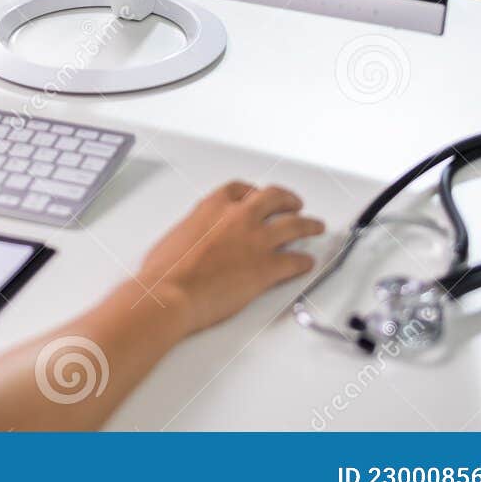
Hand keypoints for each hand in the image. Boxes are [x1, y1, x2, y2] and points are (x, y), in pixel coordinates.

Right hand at [135, 181, 322, 335]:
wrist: (170, 292)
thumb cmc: (165, 270)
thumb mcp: (177, 235)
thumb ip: (196, 231)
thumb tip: (198, 240)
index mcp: (214, 206)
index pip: (241, 190)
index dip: (254, 192)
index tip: (258, 196)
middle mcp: (239, 217)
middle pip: (275, 199)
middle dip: (288, 200)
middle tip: (295, 204)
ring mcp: (257, 241)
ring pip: (295, 226)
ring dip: (309, 225)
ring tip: (316, 226)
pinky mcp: (267, 267)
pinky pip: (295, 261)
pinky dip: (304, 262)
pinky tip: (307, 263)